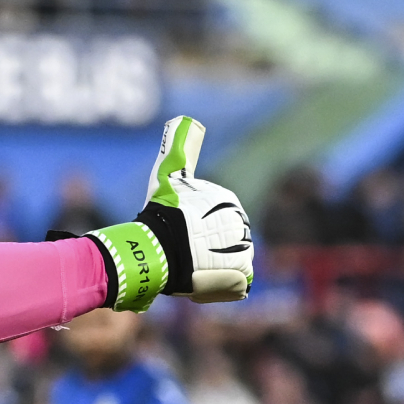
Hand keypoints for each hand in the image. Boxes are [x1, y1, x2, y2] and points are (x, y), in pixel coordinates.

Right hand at [74, 117, 254, 311]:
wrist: (159, 249)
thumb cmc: (160, 213)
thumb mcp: (167, 177)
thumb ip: (175, 148)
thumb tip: (182, 119)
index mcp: (228, 201)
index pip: (213, 218)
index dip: (194, 229)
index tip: (178, 235)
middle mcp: (242, 224)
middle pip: (221, 240)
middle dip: (205, 249)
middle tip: (181, 254)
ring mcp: (244, 250)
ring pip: (227, 261)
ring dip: (212, 267)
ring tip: (190, 268)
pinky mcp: (241, 274)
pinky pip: (234, 281)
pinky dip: (221, 284)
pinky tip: (203, 281)